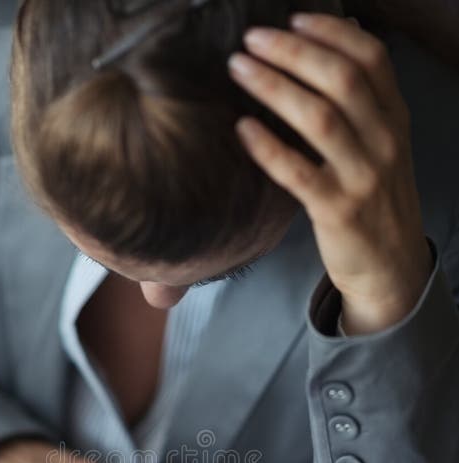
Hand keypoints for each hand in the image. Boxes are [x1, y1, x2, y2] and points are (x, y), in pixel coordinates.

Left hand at [228, 14, 433, 334]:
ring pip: (320, 118)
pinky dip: (268, 147)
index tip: (291, 18)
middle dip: (292, 52)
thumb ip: (362, 105)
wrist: (390, 268)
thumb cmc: (375, 202)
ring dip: (275, 87)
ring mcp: (362, 177)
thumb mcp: (382, 148)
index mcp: (394, 119)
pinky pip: (298, 173)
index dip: (330, 31)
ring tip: (239, 69)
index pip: (370, 58)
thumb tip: (325, 52)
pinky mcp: (337, 211)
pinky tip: (242, 129)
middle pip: (341, 79)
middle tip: (250, 39)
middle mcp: (384, 142)